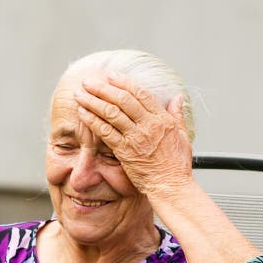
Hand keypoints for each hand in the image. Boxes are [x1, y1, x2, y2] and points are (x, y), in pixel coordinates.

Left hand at [74, 72, 192, 197]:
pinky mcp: (125, 151)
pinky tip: (82, 113)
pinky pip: (105, 132)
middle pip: (123, 100)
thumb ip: (178, 115)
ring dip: (93, 101)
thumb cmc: (177, 165)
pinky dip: (92, 121)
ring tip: (79, 95)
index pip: (141, 94)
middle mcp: (148, 125)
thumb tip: (177, 97)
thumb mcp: (183, 136)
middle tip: (88, 81)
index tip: (111, 75)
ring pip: (111, 113)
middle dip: (103, 88)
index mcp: (162, 119)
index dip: (124, 82)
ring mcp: (136, 138)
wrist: (170, 186)